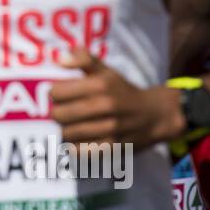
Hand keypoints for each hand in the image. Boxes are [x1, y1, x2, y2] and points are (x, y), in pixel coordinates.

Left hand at [50, 47, 183, 148]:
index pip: (57, 92)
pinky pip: (78, 150)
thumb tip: (58, 60)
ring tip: (72, 124)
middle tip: (64, 111)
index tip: (61, 95)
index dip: (54, 93)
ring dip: (65, 129)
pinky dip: (74, 145)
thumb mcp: (106, 71)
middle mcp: (105, 105)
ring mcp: (109, 128)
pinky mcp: (111, 147)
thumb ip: (83, 59)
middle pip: (58, 115)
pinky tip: (80, 138)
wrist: (154, 115)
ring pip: (66, 133)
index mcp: (100, 84)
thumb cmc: (123, 91)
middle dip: (57, 112)